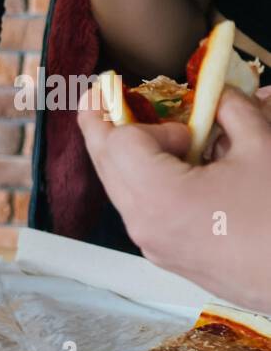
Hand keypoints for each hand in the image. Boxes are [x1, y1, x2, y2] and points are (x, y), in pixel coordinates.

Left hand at [79, 89, 270, 312]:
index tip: (186, 124)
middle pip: (106, 164)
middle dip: (101, 126)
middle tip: (96, 96)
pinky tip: (173, 170)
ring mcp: (150, 244)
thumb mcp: (262, 150)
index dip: (148, 122)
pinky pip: (140, 210)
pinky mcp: (165, 255)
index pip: (120, 142)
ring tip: (141, 132)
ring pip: (120, 189)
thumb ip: (233, 112)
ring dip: (125, 156)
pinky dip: (145, 183)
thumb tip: (218, 95)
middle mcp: (142, 223)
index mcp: (157, 197)